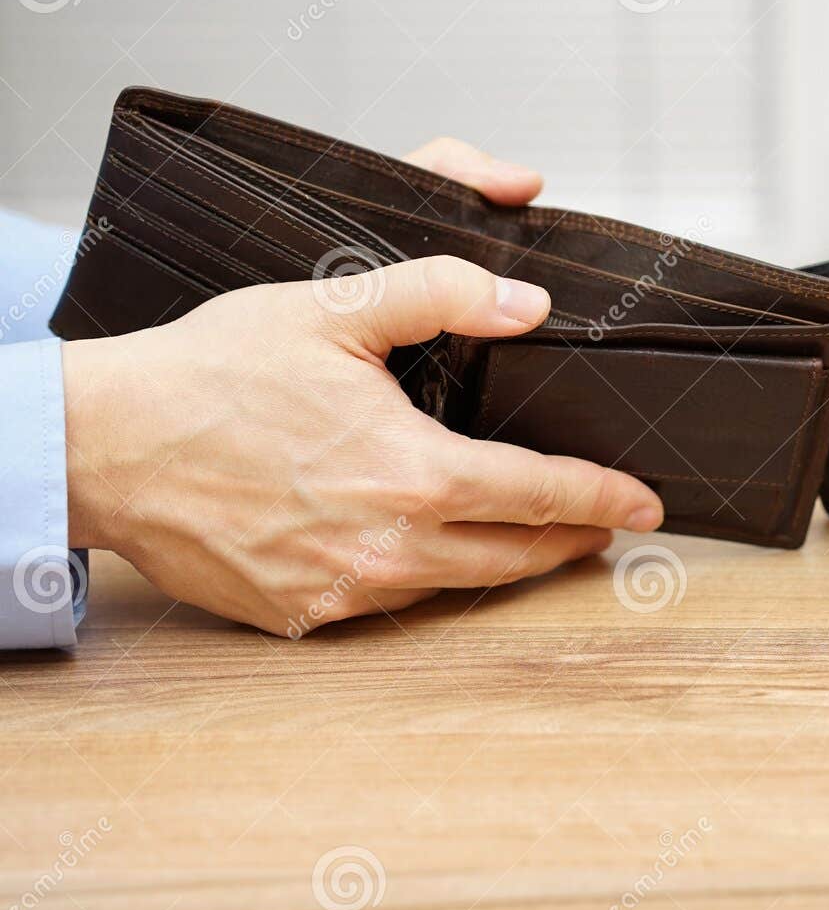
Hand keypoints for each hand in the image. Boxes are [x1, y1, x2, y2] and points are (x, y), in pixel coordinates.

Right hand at [61, 142, 660, 637]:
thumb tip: (525, 304)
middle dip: (570, 544)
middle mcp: (386, 546)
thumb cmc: (209, 375)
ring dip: (503, 565)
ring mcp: (342, 591)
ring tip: (535, 543)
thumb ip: (441, 293)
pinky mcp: (301, 615)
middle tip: (604, 532)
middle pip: (513, 557)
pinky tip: (428, 552)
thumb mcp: (332, 306)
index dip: (603, 500)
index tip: (643, 507)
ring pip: (456, 587)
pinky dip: (420, 579)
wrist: (105, 445)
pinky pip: (386, 604)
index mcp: (410, 472)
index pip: (542, 495)